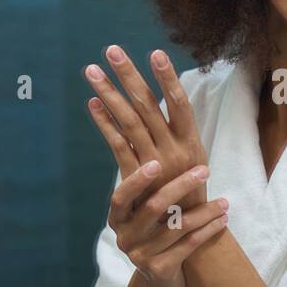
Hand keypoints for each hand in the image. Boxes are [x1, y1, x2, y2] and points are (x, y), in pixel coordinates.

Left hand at [84, 46, 207, 209]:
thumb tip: (162, 100)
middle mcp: (175, 151)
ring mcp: (155, 164)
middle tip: (112, 51)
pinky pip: (117, 145)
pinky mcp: (137, 178)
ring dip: (109, 93)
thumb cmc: (191, 192)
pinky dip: (104, 123)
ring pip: (129, 121)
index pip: (180, 103)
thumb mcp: (194, 161)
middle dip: (129, 76)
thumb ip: (178, 134)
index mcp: (192, 143)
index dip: (167, 78)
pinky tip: (92, 104)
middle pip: (148, 106)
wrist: (189, 235)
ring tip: (93, 71)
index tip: (155, 53)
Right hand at [104, 161, 228, 286]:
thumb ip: (149, 189)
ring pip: (177, 226)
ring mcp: (140, 256)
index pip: (121, 196)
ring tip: (225, 202)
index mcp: (117, 219)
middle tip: (205, 170)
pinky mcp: (159, 270)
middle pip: (153, 207)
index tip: (157, 162)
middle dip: (182, 186)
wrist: (160, 281)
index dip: (137, 180)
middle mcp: (125, 237)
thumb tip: (158, 146)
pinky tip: (223, 220)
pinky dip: (209, 230)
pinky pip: (189, 244)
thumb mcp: (146, 215)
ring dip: (205, 211)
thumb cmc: (157, 236)